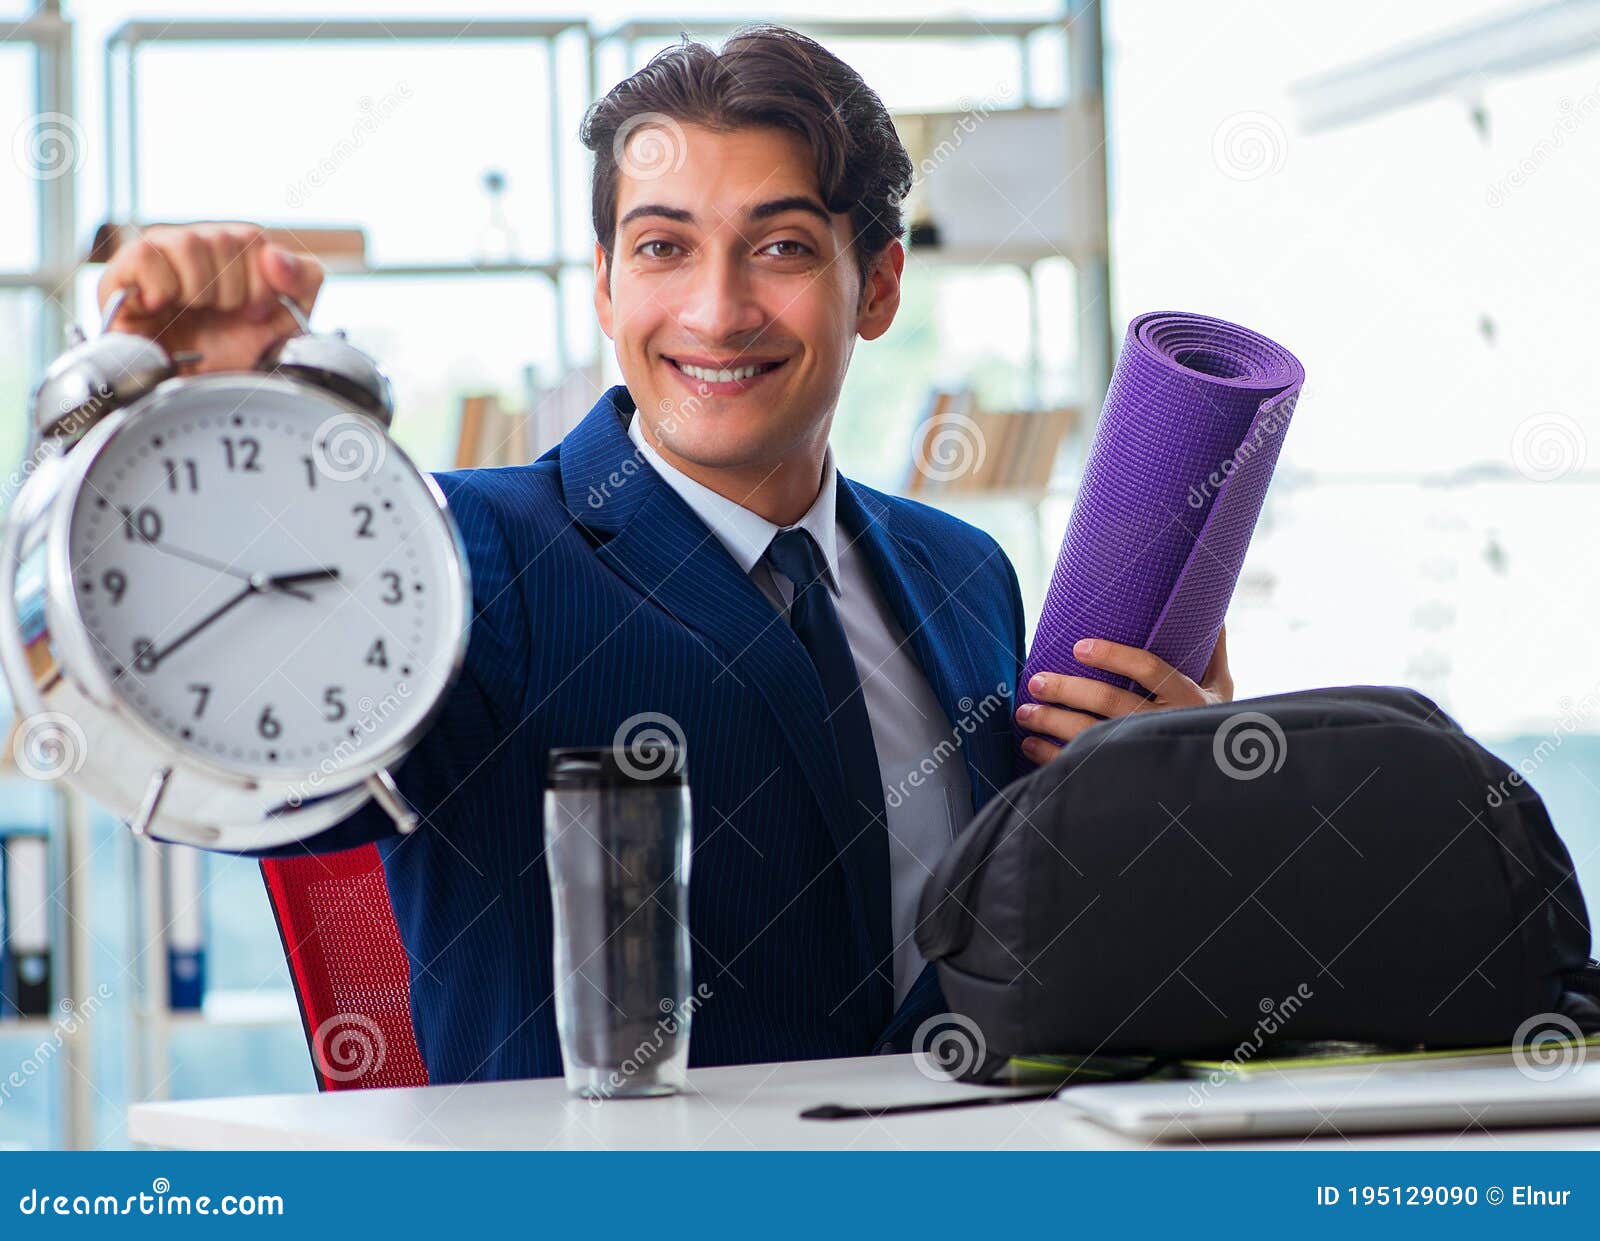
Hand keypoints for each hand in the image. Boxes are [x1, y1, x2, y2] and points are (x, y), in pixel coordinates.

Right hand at [97, 223, 323, 372]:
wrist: (200, 402)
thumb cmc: (239, 356)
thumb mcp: (290, 318)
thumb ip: (303, 277)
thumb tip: (274, 254)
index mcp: (231, 253)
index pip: (251, 238)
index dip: (260, 283)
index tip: (254, 314)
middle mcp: (193, 249)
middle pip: (223, 239)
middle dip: (233, 291)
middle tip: (222, 317)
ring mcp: (158, 259)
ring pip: (189, 243)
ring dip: (202, 289)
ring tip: (195, 313)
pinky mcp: (121, 279)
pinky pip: (144, 255)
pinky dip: (162, 284)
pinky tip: (165, 306)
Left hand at [1016, 624, 1233, 764]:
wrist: (1216, 782)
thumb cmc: (1214, 725)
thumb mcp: (1222, 689)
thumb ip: (1212, 651)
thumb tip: (1211, 611)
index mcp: (1188, 698)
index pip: (1149, 670)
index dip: (1114, 656)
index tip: (1078, 647)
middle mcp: (1164, 724)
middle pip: (1109, 702)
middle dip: (1067, 689)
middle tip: (1037, 681)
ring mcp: (1141, 752)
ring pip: (1089, 734)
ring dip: (1050, 721)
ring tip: (1023, 712)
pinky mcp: (1122, 775)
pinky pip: (1080, 764)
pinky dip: (1049, 755)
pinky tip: (1030, 744)